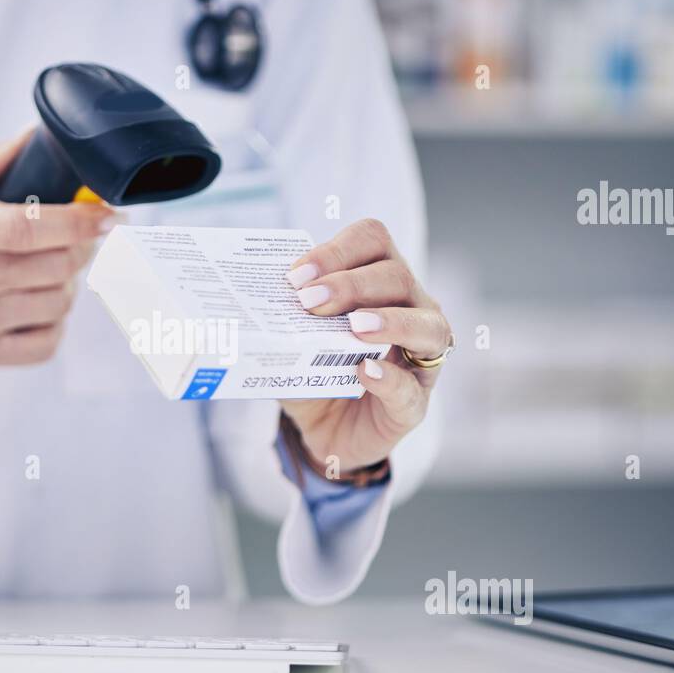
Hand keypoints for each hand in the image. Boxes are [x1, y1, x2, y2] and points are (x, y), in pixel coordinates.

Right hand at [0, 131, 115, 374]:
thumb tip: (36, 135)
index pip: (36, 226)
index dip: (83, 220)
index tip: (111, 213)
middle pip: (60, 265)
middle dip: (79, 248)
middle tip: (74, 239)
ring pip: (59, 303)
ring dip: (65, 285)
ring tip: (44, 272)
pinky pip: (45, 343)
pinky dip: (52, 323)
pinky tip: (35, 305)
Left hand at [279, 218, 450, 477]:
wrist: (324, 431)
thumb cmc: (313, 372)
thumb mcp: (292, 339)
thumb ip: (281, 318)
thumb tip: (245, 303)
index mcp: (379, 280)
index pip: (372, 241)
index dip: (336, 251)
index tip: (297, 276)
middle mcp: (412, 308)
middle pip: (397, 276)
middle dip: (351, 284)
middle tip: (309, 300)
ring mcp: (421, 356)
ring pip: (428, 325)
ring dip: (390, 321)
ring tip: (354, 327)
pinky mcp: (415, 403)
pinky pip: (412, 388)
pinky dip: (390, 378)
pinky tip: (364, 372)